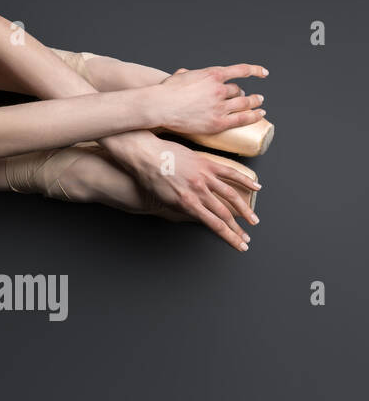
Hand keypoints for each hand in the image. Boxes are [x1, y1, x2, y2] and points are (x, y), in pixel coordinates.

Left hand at [127, 138, 260, 250]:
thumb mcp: (163, 201)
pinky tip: (256, 187)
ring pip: (231, 196)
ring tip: (254, 220)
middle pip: (224, 215)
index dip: (229, 237)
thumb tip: (197, 216)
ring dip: (245, 210)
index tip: (240, 245)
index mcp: (187, 204)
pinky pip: (229, 172)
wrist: (144, 155)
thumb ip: (182, 209)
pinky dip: (244, 180)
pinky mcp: (206, 163)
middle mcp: (198, 192)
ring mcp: (204, 177)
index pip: (214, 225)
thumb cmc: (149, 178)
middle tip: (247, 238)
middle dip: (237, 229)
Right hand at [154, 64, 267, 137]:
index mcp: (212, 75)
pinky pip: (242, 118)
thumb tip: (185, 73)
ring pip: (244, 103)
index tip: (262, 73)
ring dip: (255, 102)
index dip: (255, 70)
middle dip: (244, 93)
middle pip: (239, 90)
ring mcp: (220, 106)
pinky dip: (254, 115)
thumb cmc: (165, 92)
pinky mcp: (218, 122)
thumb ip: (186, 74)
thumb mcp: (178, 76)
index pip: (241, 70)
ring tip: (260, 103)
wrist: (159, 106)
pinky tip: (260, 114)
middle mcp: (219, 89)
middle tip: (249, 96)